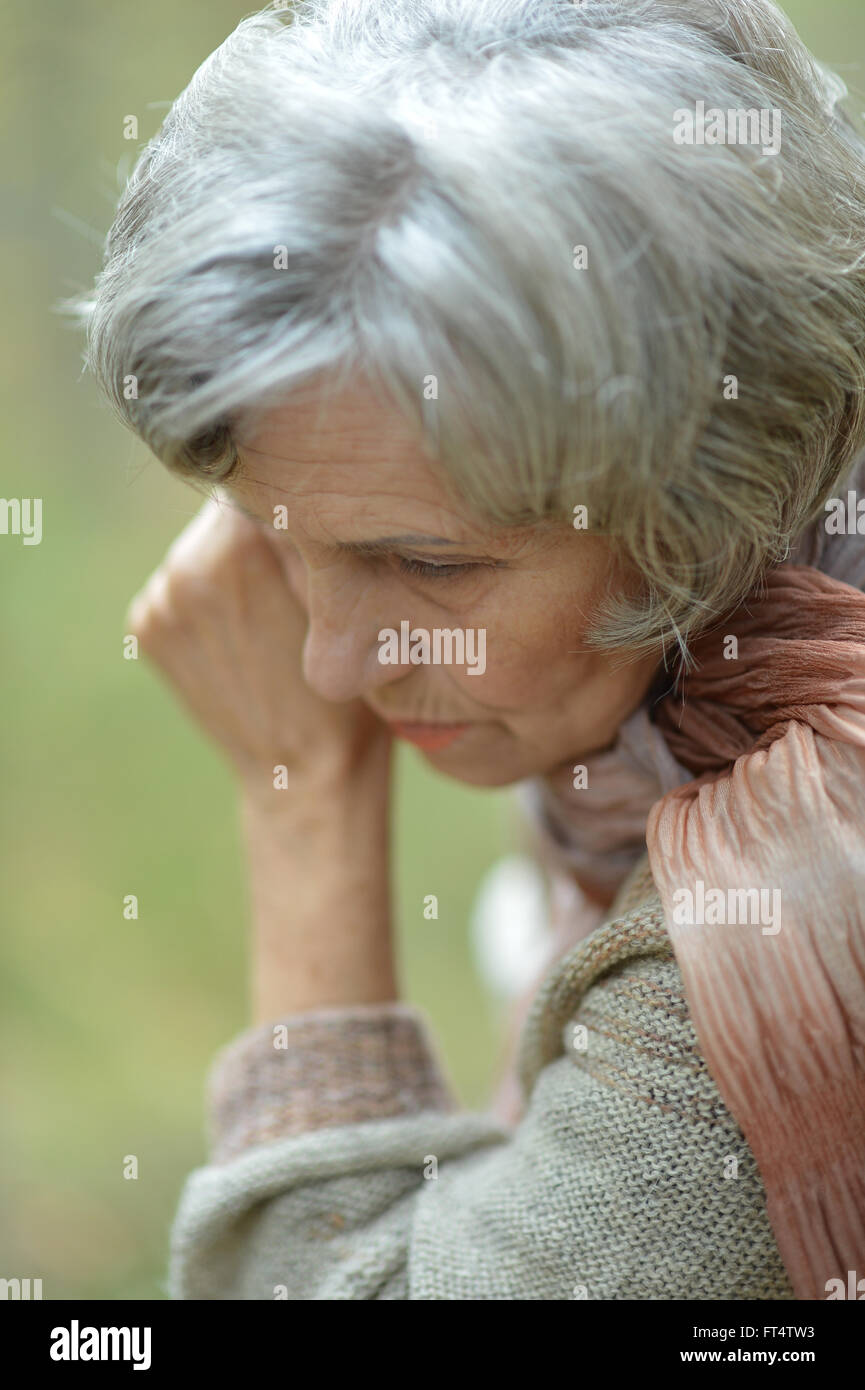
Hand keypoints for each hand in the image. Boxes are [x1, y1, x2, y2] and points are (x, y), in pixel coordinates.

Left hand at [125, 495, 389, 789]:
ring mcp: (158, 598)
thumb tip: (308, 480)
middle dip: (263, 524)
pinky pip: (182, 580)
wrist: (301, 774)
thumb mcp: (352, 599)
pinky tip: (245, 628)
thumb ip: (319, 534)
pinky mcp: (144, 623)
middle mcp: (185, 566)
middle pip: (228, 506)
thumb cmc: (350, 689)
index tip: (323, 512)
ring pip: (203, 543)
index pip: (264, 476)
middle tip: (302, 562)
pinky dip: (210, 592)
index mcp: (238, 548)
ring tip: (275, 602)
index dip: (298, 489)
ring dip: (234, 557)